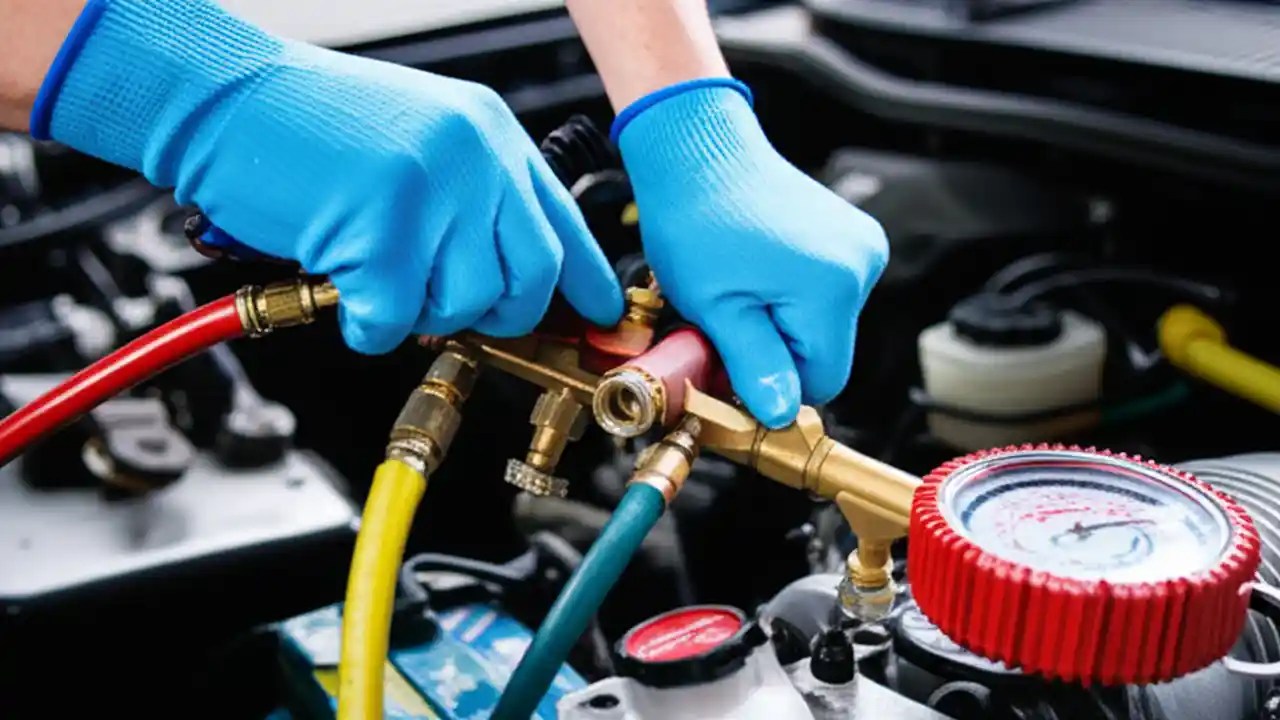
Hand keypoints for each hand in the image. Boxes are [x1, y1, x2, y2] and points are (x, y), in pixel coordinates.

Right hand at [32, 0, 621, 352]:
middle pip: (530, 278)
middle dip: (494, 314)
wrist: (219, 97)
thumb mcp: (417, 142)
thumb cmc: (305, 126)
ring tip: (374, 277)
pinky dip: (366, 323)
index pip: (564, 224)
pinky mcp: (383, 226)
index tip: (603, 320)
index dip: (588, 283)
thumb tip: (501, 279)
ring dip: (417, 314)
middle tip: (445, 308)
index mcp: (490, 134)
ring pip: (464, 305)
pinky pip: (395, 319)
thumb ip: (470, 201)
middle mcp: (476, 156)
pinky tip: (343, 289)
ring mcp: (433, 189)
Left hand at [616, 81, 887, 427]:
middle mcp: (860, 264)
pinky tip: (759, 272)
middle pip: (826, 354)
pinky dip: (791, 298)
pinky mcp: (852, 237)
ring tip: (740, 290)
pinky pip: (826, 295)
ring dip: (782, 324)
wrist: (698, 152)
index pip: (821, 382)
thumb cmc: (696, 218)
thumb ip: (754, 365)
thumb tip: (781, 414)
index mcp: (832, 287)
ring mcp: (861, 246)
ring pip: (825, 327)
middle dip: (776, 352)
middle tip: (728, 323)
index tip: (734, 368)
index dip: (774, 385)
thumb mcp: (715, 308)